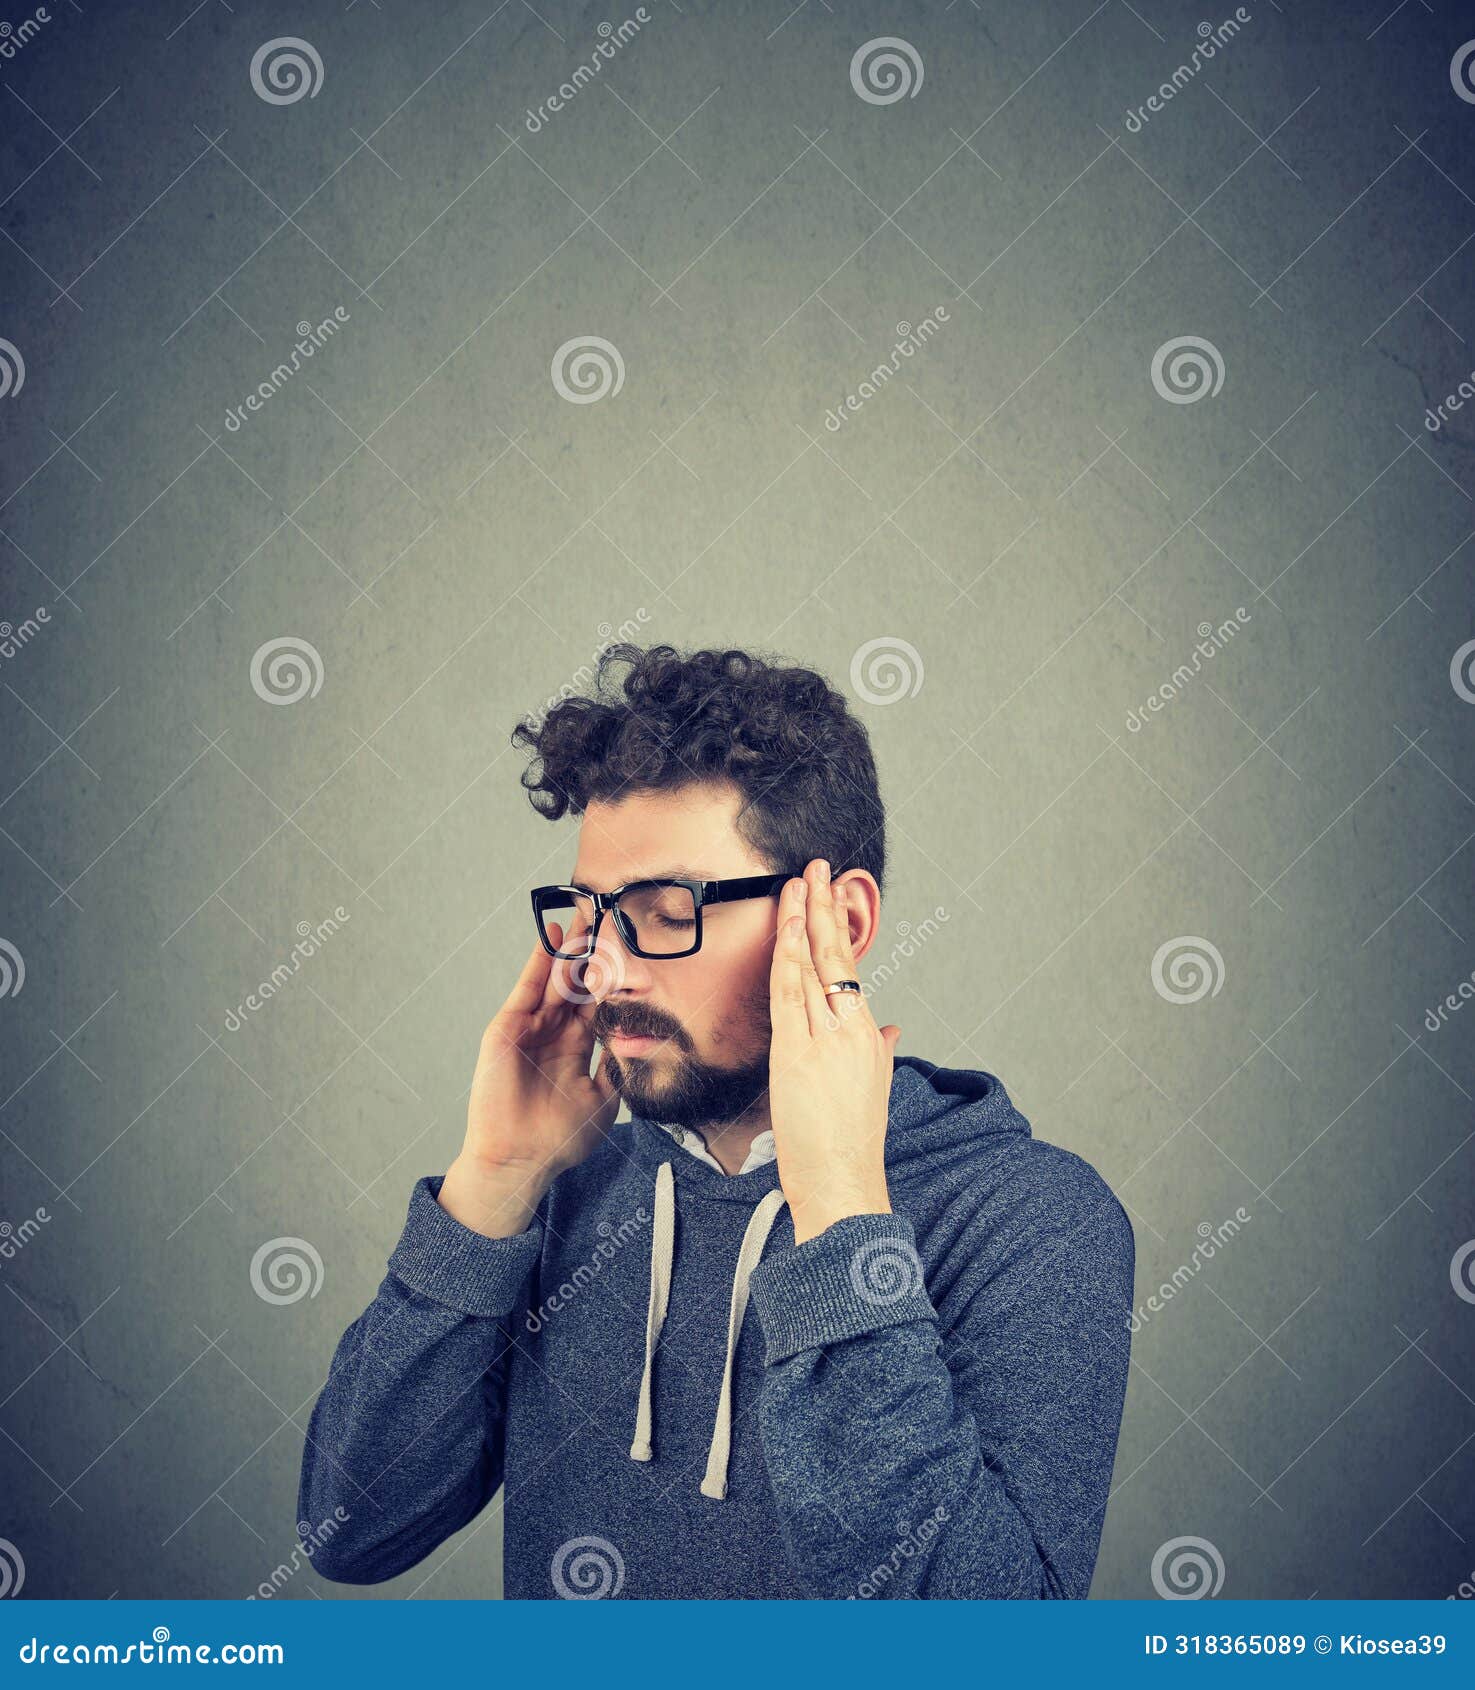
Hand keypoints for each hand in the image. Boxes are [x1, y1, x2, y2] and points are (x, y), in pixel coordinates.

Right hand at [439, 925, 618, 1236]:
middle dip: (594, 953)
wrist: (520, 1160)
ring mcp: (531, 1028)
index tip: (633, 950)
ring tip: (587, 914)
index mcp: (578, 1048)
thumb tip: (646, 1044)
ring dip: (571, 949)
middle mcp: (555, 1033)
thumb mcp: (605, 1102)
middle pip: (578, 983)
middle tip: (611, 916)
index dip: (615, 978)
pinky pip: (528, 988)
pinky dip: (539, 961)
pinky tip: (553, 936)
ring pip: (555, 980)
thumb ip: (620, 1069)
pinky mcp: (509, 1027)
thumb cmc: (560, 1139)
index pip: (599, 1003)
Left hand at [767, 859, 900, 1243]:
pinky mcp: (796, 1056)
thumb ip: (881, 1052)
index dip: (837, 927)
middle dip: (822, 909)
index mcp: (868, 1037)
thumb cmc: (853, 1145)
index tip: (829, 894)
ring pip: (810, 969)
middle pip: (833, 957)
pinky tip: (784, 932)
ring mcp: (824, 1041)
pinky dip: (787, 960)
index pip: (849, 968)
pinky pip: (789, 997)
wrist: (843, 1184)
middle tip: (816, 869)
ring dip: (801, 922)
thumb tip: (891, 1030)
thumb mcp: (875, 1090)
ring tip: (796, 885)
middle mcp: (850, 1032)